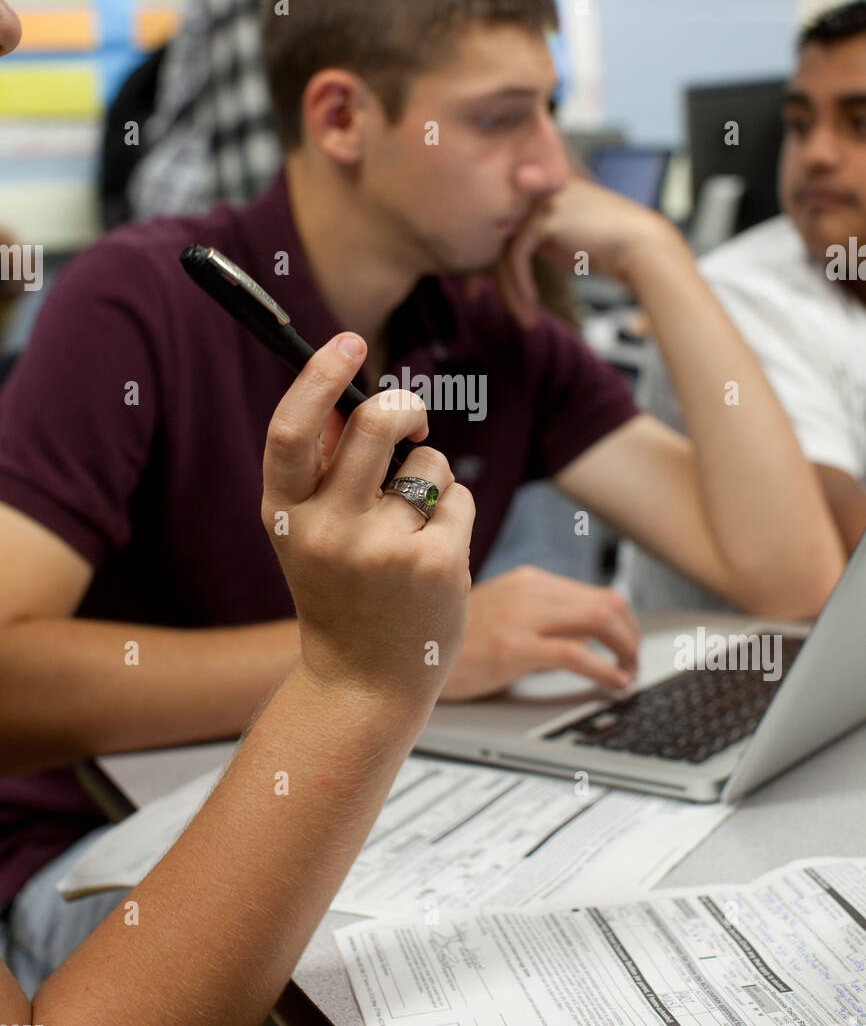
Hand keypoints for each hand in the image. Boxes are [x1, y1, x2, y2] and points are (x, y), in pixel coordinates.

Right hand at [261, 331, 475, 703]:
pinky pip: (457, 498)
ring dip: (430, 479)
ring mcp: (383, 549)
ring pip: (427, 462)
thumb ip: (320, 469)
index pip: (292, 430)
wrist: (364, 683)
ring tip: (411, 528)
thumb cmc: (340, 596)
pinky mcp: (435, 563)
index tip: (346, 342)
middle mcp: (328, 530)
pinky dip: (452, 515)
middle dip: (403, 407)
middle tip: (411, 417)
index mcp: (286, 515)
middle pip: (376, 423)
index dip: (319, 377)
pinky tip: (434, 556)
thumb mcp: (308, 534)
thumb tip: (340, 399)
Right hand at [439, 565, 640, 700]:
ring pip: (599, 620)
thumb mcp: (498, 615)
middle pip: (606, 602)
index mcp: (527, 581)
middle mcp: (529, 591)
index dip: (624, 622)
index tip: (629, 645)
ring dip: (625, 650)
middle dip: (632, 635)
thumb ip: (536, 617)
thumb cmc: (451, 643)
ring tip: (628, 673)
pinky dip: (605, 670)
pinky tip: (614, 684)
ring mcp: (521, 616)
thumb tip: (581, 638)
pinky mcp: (514, 646)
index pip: (596, 593)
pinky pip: (576, 654)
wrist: (406, 652)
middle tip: (634, 662)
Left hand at [493, 175, 678, 327]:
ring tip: (524, 319)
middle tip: (479, 302)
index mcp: (532, 192)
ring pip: (503, 252)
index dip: (483, 261)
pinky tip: (530, 306)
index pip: (495, 227)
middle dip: (484, 275)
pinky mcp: (545, 218)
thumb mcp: (557, 243)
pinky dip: (520, 287)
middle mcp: (531, 190)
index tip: (476, 291)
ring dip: (510, 291)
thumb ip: (527, 242)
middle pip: (492, 237)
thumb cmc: (603, 248)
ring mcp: (538, 201)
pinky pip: (517, 258)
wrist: (640, 247)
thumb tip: (493, 265)